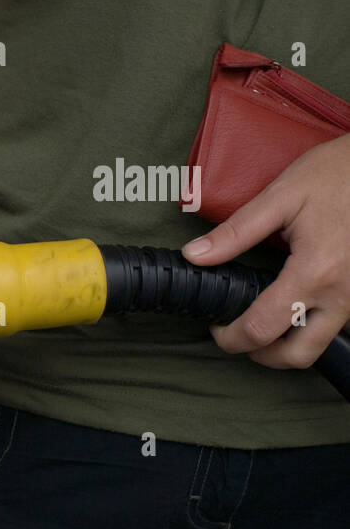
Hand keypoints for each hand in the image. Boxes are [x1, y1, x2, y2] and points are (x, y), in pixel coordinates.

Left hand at [183, 133, 349, 368]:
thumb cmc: (337, 173)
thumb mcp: (282, 196)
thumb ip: (235, 232)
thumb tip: (194, 256)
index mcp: (315, 271)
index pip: (262, 328)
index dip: (229, 337)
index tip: (216, 325)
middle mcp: (342, 293)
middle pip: (297, 355)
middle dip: (261, 354)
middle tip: (238, 335)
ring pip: (320, 346)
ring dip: (288, 347)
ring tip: (263, 325)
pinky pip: (336, 326)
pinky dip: (309, 328)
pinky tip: (291, 309)